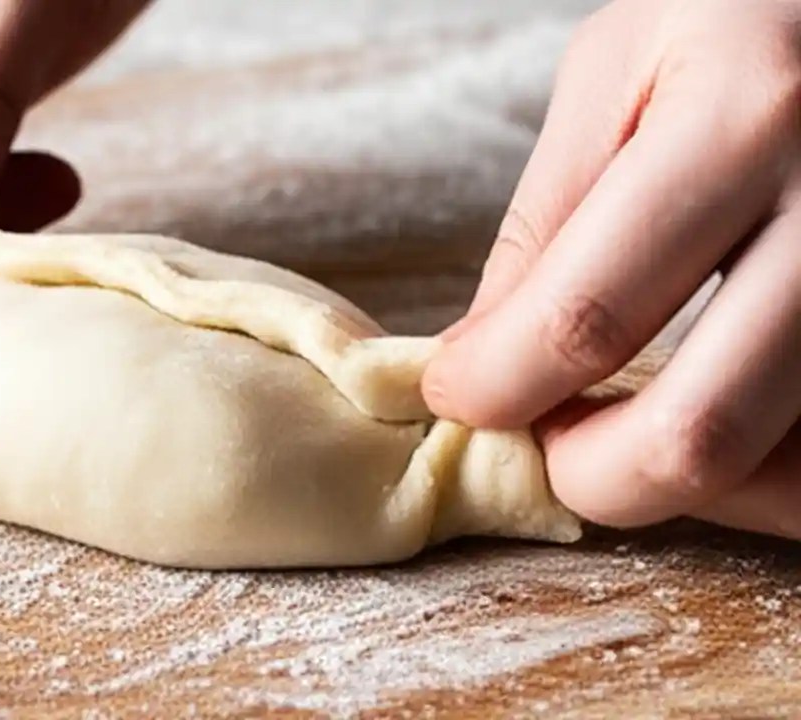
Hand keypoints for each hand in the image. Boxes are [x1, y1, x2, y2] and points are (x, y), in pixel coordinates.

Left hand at [423, 0, 800, 539]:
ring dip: (677, 488)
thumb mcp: (621, 69)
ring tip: (624, 424)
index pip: (583, 317)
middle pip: (696, 434)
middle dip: (588, 475)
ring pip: (783, 474)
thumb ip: (547, 216)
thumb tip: (481, 355)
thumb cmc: (745, 18)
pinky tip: (709, 411)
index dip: (495, 383)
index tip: (457, 392)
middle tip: (546, 443)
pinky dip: (756, 475)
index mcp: (743, 122)